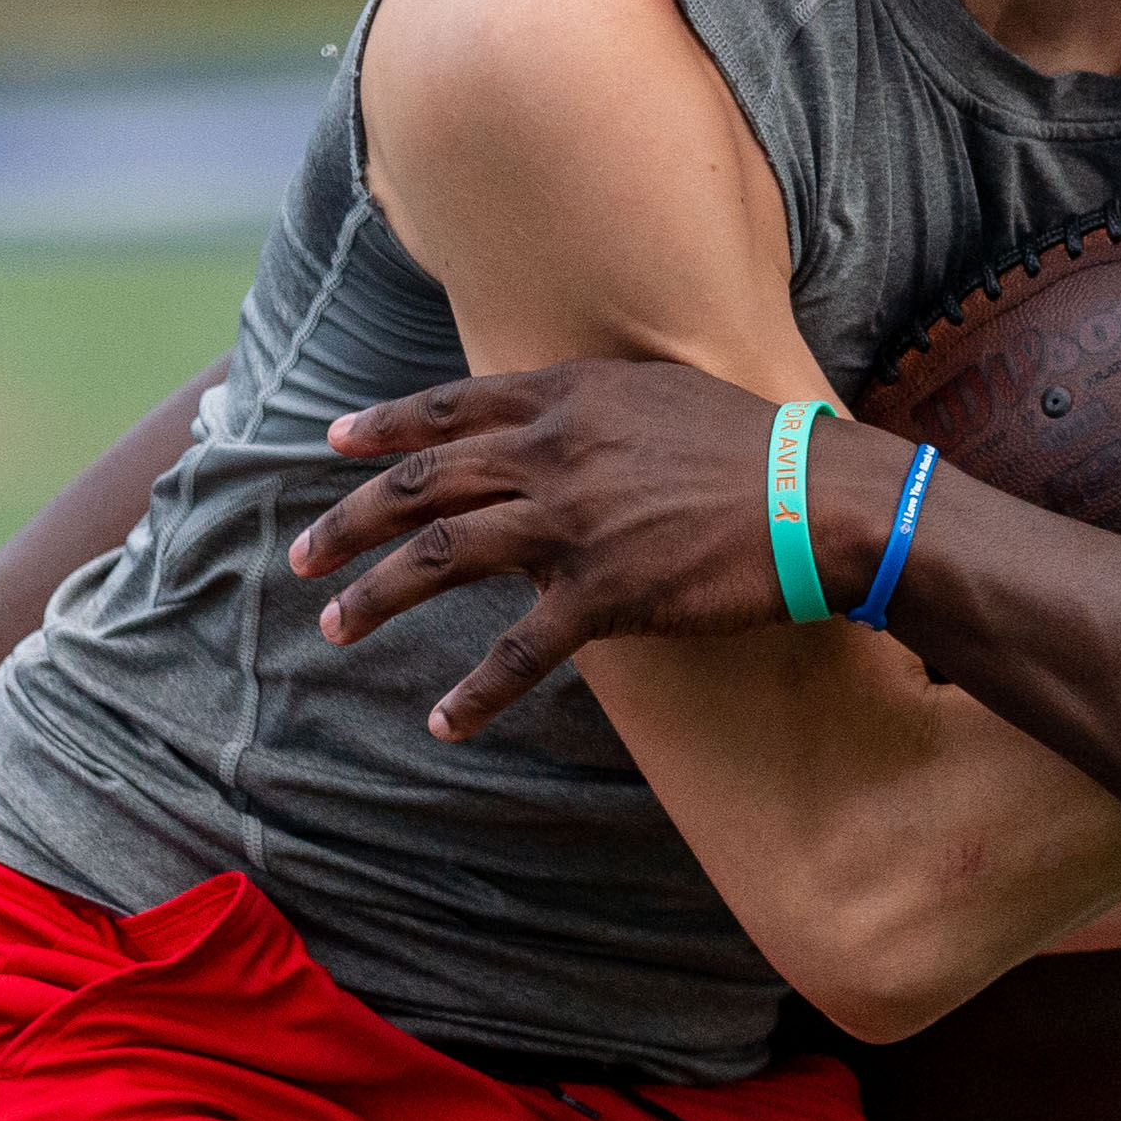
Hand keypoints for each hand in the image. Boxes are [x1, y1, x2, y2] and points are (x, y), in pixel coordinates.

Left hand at [292, 363, 907, 738]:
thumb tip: (554, 431)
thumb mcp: (663, 398)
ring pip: (443, 556)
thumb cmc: (756, 451)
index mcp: (568, 399)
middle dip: (348, 523)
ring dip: (376, 597)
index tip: (334, 443)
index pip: (451, 407)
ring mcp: (574, 521)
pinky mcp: (605, 592)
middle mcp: (555, 451)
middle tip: (300, 558)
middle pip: (421, 483)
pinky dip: (474, 693)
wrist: (821, 499)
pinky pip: (519, 652)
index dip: (384, 427)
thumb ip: (595, 411)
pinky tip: (444, 723)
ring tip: (335, 629)